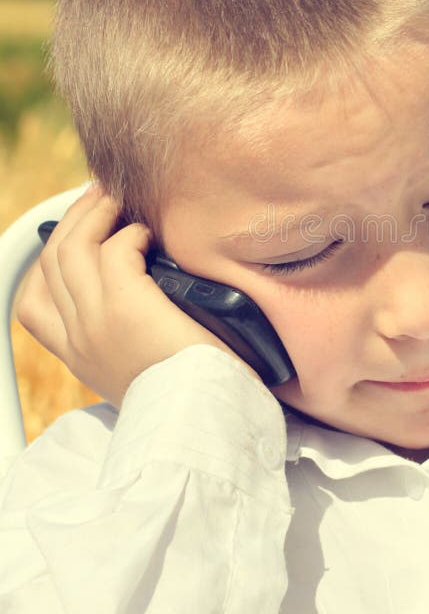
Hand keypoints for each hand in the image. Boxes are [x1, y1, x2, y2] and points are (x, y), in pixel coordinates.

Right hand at [16, 184, 238, 408]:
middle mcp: (78, 338)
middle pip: (50, 263)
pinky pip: (113, 251)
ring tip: (118, 199)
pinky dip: (129, 234)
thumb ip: (125, 339)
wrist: (206, 419)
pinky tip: (148, 234)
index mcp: (79, 357)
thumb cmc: (192, 391)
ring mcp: (97, 321)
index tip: (73, 239)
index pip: (33, 306)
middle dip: (72, 221)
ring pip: (72, 248)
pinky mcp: (127, 307)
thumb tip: (141, 298)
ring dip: (95, 213)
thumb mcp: (142, 370)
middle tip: (99, 197)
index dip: (45, 266)